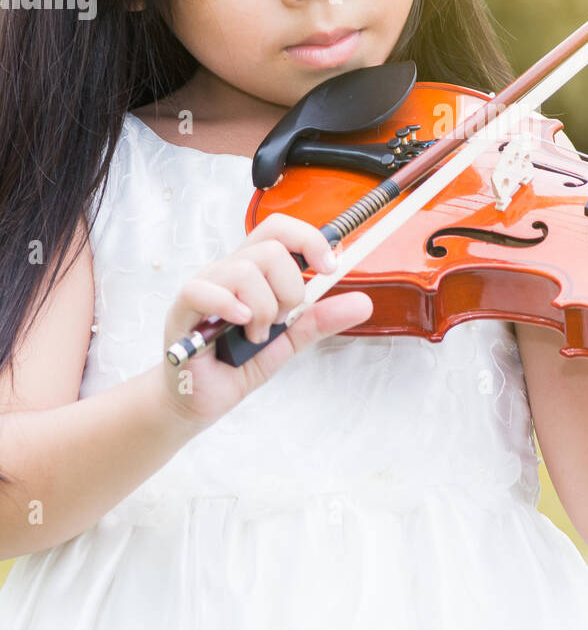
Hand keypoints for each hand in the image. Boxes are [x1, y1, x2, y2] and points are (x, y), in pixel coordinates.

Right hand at [160, 212, 372, 426]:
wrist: (200, 399)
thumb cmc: (236, 364)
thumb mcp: (289, 340)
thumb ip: (320, 319)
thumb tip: (363, 303)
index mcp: (254, 272)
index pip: (280, 230)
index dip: (309, 239)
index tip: (330, 266)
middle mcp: (228, 271)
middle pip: (270, 247)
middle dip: (289, 287)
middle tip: (281, 319)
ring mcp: (205, 287)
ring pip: (245, 269)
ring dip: (263, 309)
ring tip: (255, 334)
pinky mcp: (182, 310)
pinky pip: (205, 289)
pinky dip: (230, 306)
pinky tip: (240, 325)